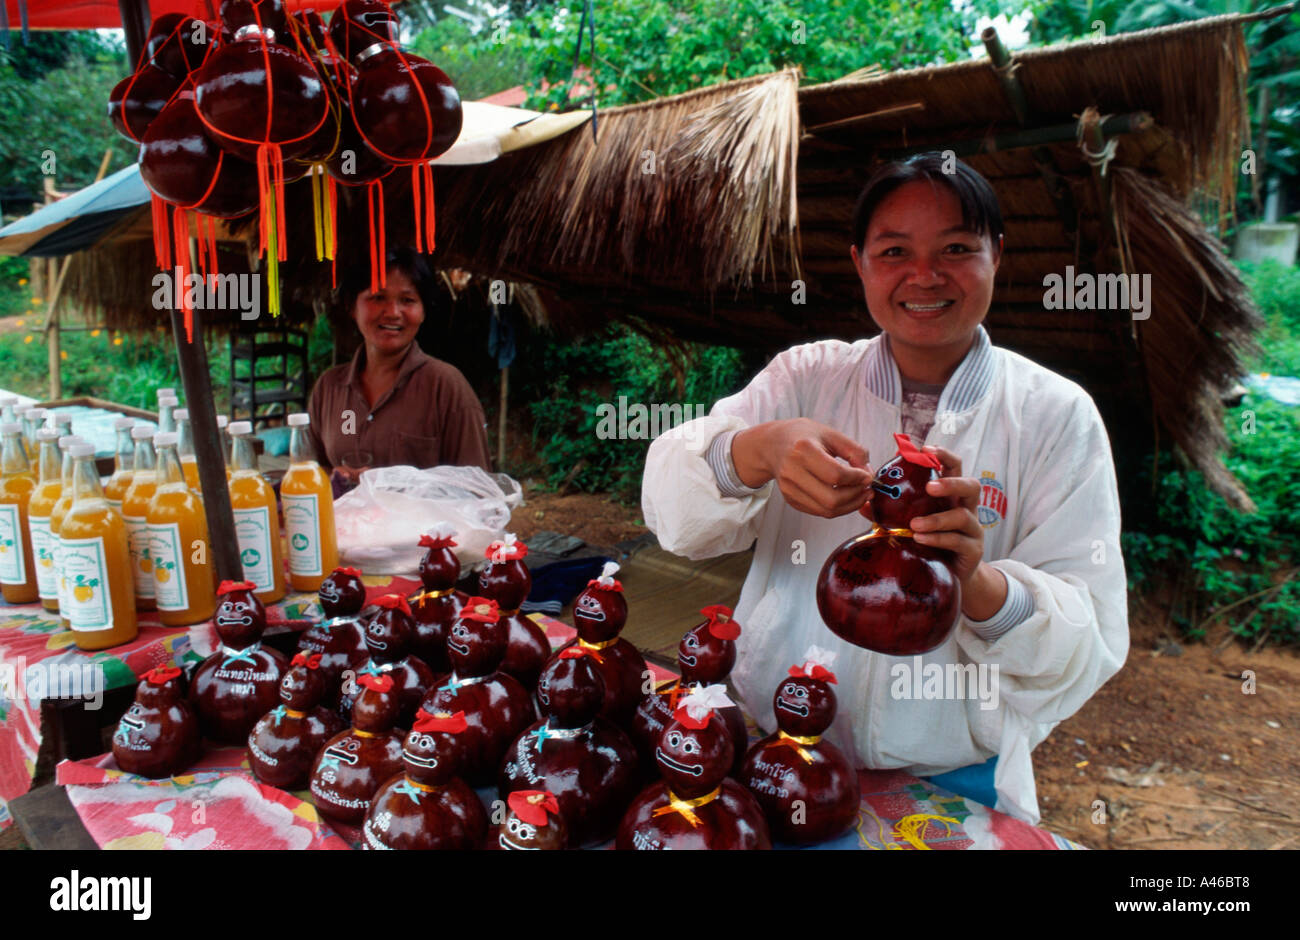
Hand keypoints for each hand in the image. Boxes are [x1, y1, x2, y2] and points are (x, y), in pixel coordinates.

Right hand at [732, 418, 872, 517]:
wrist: (772, 445)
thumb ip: (854, 451)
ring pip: (827, 510)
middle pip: (831, 499)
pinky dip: (838, 508)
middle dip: (856, 497)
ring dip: (850, 506)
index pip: (836, 475)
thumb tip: (868, 475)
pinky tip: (846, 497)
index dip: (857, 479)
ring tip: (860, 494)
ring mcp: (789, 489)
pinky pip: (820, 512)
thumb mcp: (831, 434)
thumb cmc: (802, 436)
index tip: (867, 476)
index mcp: (802, 449)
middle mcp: (792, 472)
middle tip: (867, 489)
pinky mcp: (791, 500)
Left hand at [907, 445, 1006, 619]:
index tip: (926, 448)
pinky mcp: (972, 550)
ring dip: (937, 519)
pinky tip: (920, 539)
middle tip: (929, 486)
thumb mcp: (911, 523)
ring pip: (962, 516)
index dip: (944, 455)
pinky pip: (957, 540)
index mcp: (952, 496)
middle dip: (951, 483)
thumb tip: (864, 500)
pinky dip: (938, 538)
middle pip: (971, 486)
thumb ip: (892, 511)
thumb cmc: (931, 543)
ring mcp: (973, 530)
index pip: (955, 467)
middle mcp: (966, 508)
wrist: (952, 577)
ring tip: (914, 525)